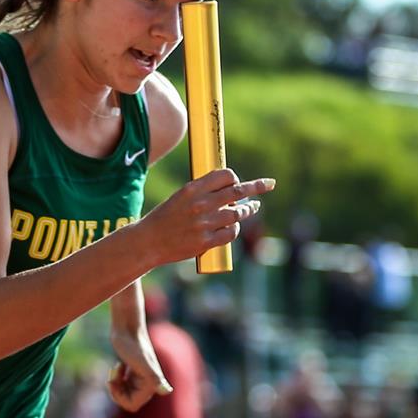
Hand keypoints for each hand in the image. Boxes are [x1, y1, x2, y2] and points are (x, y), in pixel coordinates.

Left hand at [107, 329, 170, 411]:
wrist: (127, 328)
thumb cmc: (132, 344)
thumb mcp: (141, 362)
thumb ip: (153, 377)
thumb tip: (166, 391)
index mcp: (152, 384)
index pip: (132, 405)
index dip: (120, 398)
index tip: (114, 383)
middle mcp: (149, 383)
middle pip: (128, 401)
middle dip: (117, 391)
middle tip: (112, 378)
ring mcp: (141, 378)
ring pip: (125, 394)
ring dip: (116, 385)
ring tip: (115, 370)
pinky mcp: (134, 372)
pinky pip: (124, 386)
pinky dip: (117, 379)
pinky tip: (118, 366)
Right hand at [136, 168, 273, 266]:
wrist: (149, 241)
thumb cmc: (165, 218)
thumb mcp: (180, 196)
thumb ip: (202, 192)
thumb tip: (228, 189)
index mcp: (193, 189)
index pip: (225, 176)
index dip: (234, 179)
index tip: (237, 183)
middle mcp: (200, 204)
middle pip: (238, 192)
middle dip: (257, 187)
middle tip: (269, 185)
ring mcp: (204, 224)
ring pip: (238, 213)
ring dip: (248, 210)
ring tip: (253, 208)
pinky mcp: (206, 242)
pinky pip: (231, 233)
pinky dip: (235, 228)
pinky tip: (234, 226)